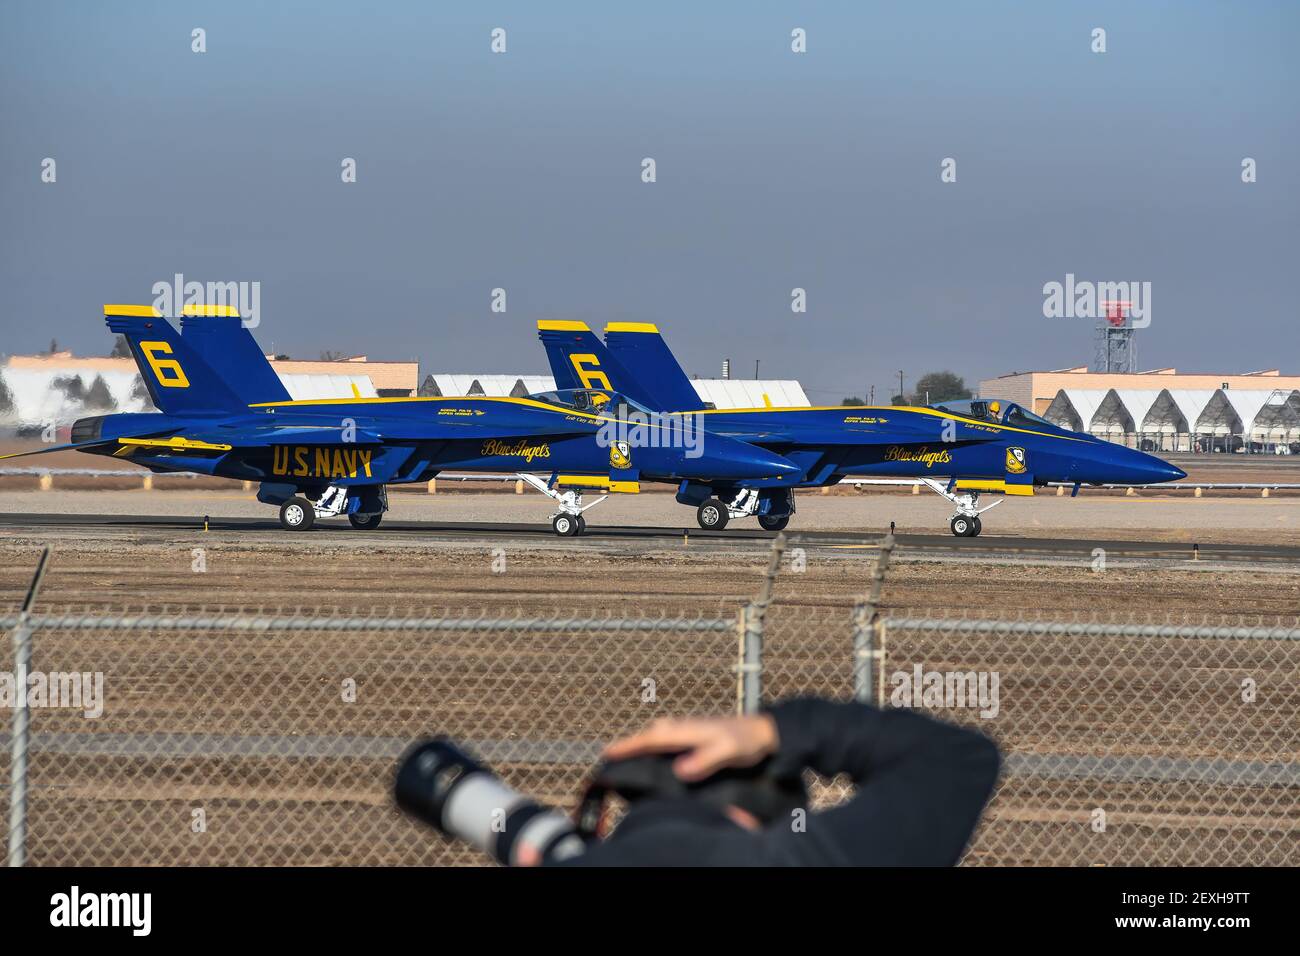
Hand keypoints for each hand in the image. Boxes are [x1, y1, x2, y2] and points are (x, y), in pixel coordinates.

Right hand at [602, 713, 778, 781]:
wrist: (765, 730)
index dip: (630, 745)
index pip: (652, 738)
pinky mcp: (696, 732)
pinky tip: (657, 752)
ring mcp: (690, 728)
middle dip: (630, 743)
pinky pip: (668, 736)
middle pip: (651, 733)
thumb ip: (705, 761)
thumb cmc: (746, 742)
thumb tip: (680, 770)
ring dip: (642, 741)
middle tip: (610, 755)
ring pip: (659, 733)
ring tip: (627, 754)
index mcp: (688, 730)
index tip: (609, 752)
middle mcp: (685, 726)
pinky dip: (655, 742)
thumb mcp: (727, 752)